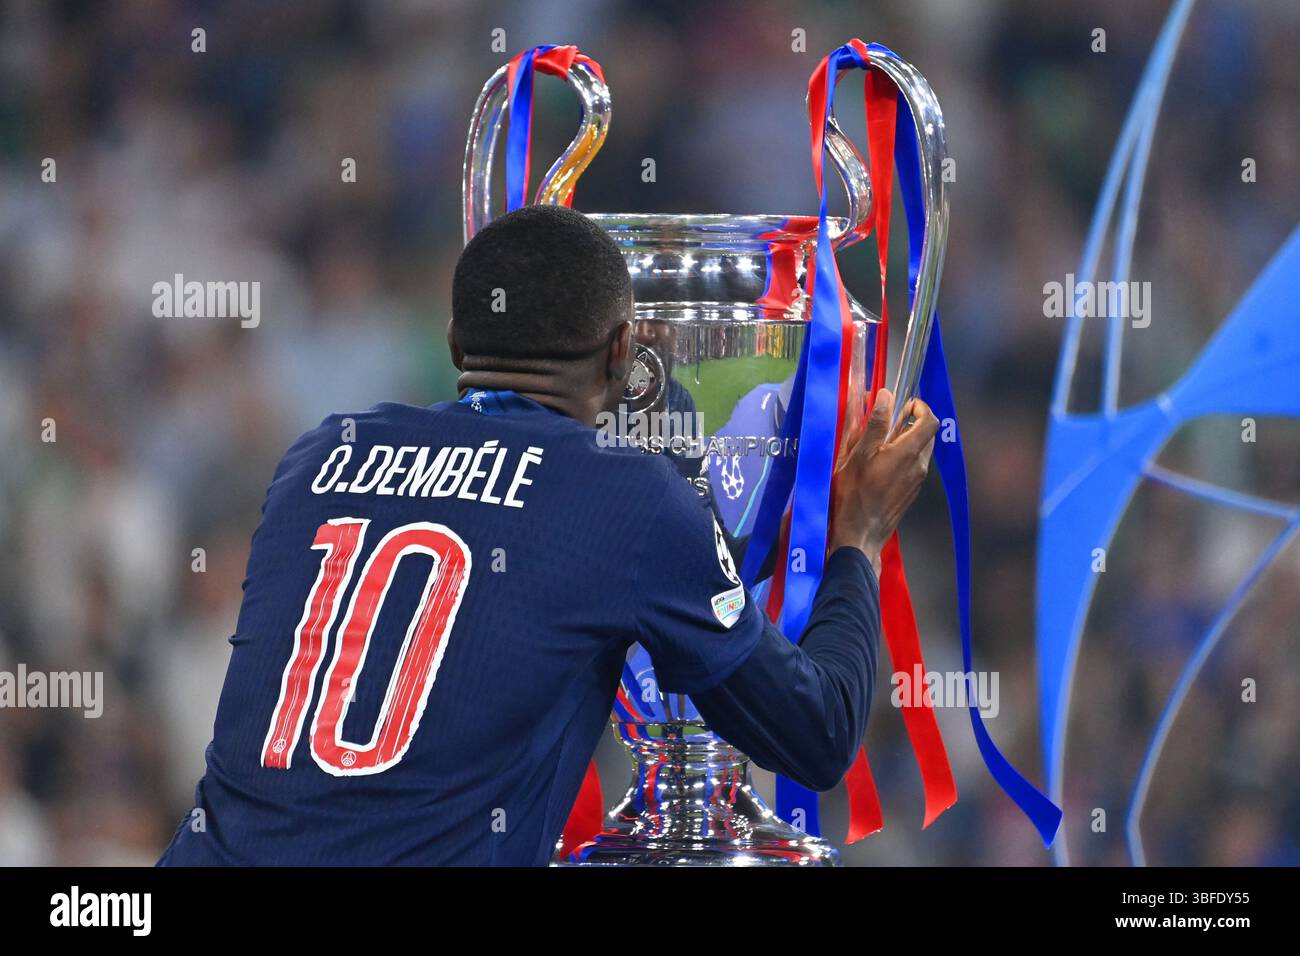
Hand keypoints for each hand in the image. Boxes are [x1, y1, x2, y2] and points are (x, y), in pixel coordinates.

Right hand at [827, 388, 939, 573]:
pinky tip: (882, 462)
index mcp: (909, 452)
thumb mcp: (858, 454)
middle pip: (928, 434)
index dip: (921, 407)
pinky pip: (914, 466)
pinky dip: (904, 456)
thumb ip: (875, 424)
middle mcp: (919, 466)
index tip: (905, 404)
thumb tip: (886, 396)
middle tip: (891, 419)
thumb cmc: (854, 493)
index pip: (931, 420)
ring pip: (921, 451)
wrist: (860, 535)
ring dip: (908, 439)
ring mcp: (916, 481)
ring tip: (883, 441)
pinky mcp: (910, 492)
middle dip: (914, 421)